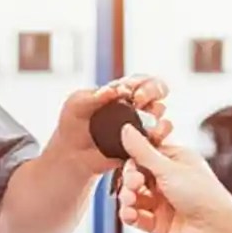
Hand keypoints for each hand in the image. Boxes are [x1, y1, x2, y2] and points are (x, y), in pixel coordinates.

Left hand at [50, 74, 174, 176]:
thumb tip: (119, 89)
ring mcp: (142, 126)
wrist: (71, 152)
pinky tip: (147, 139)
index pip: (142, 80)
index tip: (128, 91)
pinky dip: (157, 138)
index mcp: (123, 91)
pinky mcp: (143, 146)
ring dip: (155, 116)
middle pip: (158, 90)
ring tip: (143, 123)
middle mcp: (137, 106)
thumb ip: (96, 95)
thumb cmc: (73, 123)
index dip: (140, 83)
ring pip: (161, 115)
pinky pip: (158, 141)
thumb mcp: (76, 103)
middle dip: (151, 91)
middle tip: (137, 100)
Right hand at [115, 125, 231, 232]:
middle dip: (129, 179)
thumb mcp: (169, 168)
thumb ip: (143, 151)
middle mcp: (166, 180)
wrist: (217, 230)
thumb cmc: (203, 195)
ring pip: (132, 196)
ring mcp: (161, 202)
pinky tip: (131, 214)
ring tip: (131, 201)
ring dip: (127, 197)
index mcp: (174, 160)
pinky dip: (129, 214)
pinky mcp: (156, 222)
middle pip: (134, 175)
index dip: (133, 158)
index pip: (143, 154)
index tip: (130, 160)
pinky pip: (134, 216)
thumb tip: (126, 129)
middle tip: (134, 183)